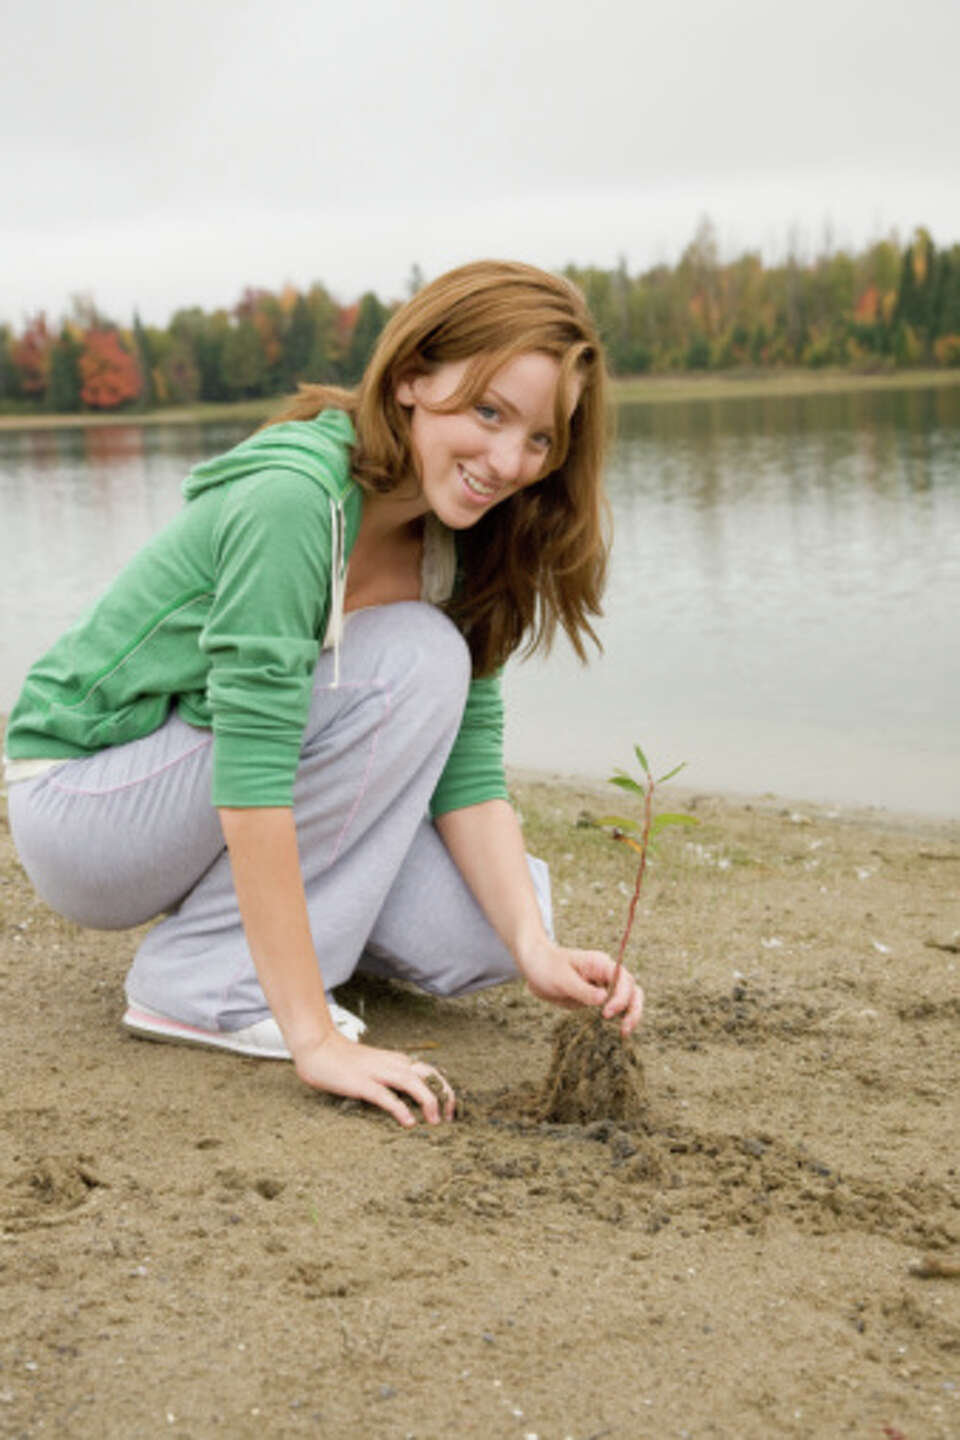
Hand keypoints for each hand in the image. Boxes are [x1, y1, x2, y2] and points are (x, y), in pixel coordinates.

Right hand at [292, 1032, 455, 1127]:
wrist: (317, 1046)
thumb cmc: (343, 1060)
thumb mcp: (374, 1066)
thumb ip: (390, 1077)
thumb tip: (406, 1099)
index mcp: (396, 1061)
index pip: (430, 1071)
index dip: (444, 1088)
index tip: (450, 1109)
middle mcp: (391, 1064)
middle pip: (428, 1074)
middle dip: (444, 1095)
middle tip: (450, 1118)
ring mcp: (376, 1072)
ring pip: (411, 1082)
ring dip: (427, 1100)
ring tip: (435, 1121)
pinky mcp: (361, 1083)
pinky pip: (384, 1095)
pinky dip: (399, 1108)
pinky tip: (407, 1122)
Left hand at [517, 937, 644, 1036]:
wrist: (534, 966)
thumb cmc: (547, 967)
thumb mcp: (562, 979)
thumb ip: (583, 990)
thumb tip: (604, 999)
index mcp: (601, 964)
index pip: (623, 979)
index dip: (620, 997)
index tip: (606, 1013)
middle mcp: (607, 974)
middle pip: (632, 990)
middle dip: (633, 1009)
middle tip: (624, 1029)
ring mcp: (604, 986)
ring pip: (628, 999)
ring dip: (630, 1015)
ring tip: (624, 1033)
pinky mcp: (597, 999)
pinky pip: (614, 1009)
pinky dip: (618, 1019)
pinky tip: (615, 1032)